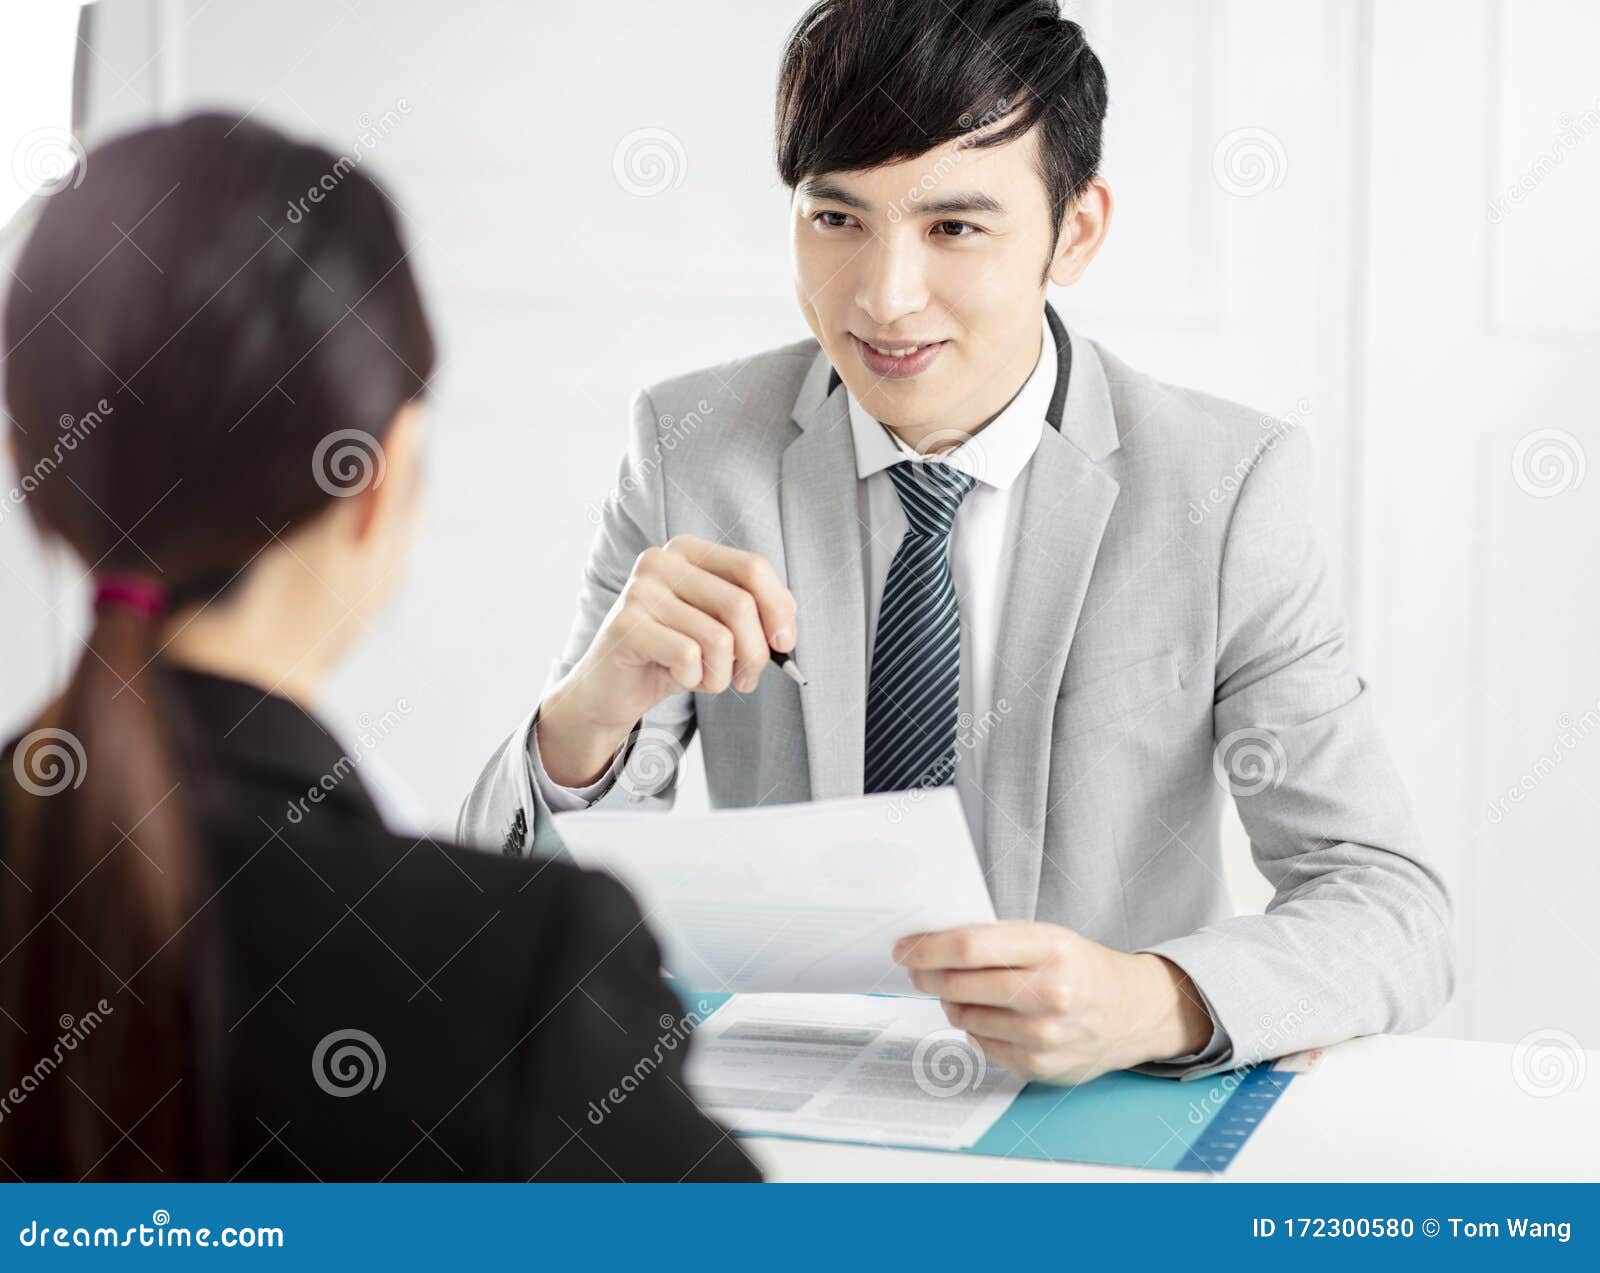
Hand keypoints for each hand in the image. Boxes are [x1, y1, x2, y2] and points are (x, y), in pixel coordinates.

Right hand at [538, 535, 796, 785]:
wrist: (610, 690)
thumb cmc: (671, 656)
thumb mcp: (718, 629)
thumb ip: (754, 619)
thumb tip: (785, 636)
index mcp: (688, 551)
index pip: (753, 567)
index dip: (780, 609)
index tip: (785, 644)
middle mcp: (661, 560)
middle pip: (740, 604)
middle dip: (755, 654)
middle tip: (747, 679)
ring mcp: (640, 590)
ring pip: (719, 639)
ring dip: (722, 674)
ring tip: (705, 679)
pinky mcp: (625, 624)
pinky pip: (688, 658)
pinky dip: (693, 680)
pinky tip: (677, 678)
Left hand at [893, 920, 1212, 1083]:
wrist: (1132, 1011)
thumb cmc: (1081, 967)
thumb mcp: (1047, 937)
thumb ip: (995, 939)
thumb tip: (930, 945)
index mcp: (1049, 949)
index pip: (969, 947)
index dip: (927, 948)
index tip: (904, 949)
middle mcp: (1049, 993)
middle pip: (959, 984)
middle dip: (927, 976)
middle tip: (918, 970)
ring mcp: (1044, 1034)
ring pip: (964, 1016)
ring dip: (950, 1002)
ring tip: (963, 992)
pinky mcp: (1038, 1065)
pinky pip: (980, 1044)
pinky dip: (975, 1027)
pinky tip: (991, 1016)